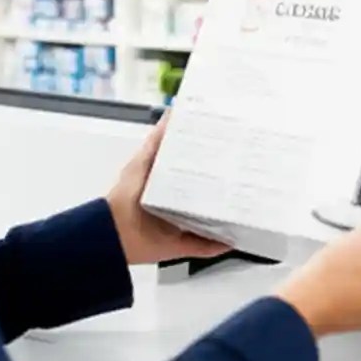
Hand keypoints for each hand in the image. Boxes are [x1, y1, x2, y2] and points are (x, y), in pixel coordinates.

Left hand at [106, 115, 230, 264]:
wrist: (114, 232)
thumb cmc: (126, 195)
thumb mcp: (143, 161)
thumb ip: (157, 141)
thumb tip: (171, 113)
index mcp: (168, 186)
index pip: (195, 173)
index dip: (213, 166)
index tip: (232, 156)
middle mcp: (175, 206)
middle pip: (206, 197)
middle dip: (225, 192)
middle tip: (245, 182)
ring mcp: (179, 227)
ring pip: (210, 223)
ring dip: (226, 220)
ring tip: (246, 211)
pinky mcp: (180, 246)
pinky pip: (205, 246)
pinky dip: (219, 244)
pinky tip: (235, 239)